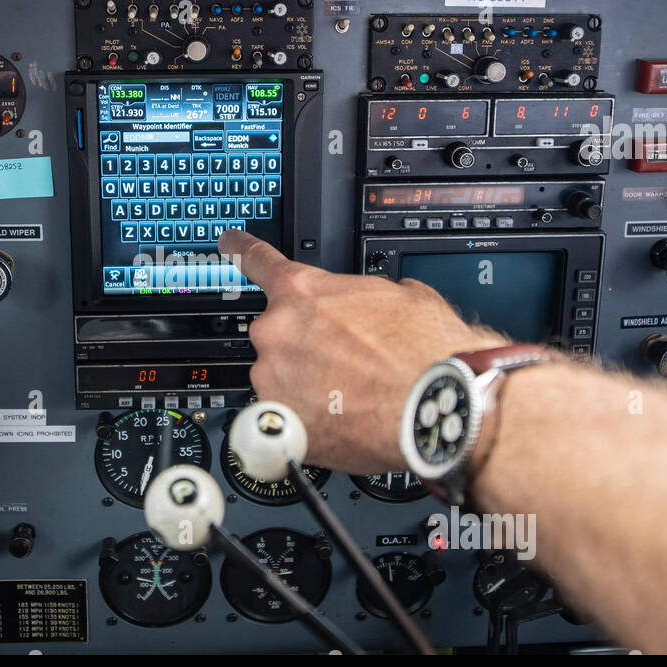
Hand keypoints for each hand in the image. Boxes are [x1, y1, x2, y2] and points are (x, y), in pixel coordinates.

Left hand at [220, 230, 504, 473]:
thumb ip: (369, 293)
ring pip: (279, 376)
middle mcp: (276, 332)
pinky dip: (306, 419)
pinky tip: (342, 420)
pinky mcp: (278, 423)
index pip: (257, 260)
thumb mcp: (406, 297)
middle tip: (344, 359)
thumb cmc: (426, 354)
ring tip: (351, 394)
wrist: (437, 409)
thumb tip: (377, 300)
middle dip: (303, 344)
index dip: (241, 250)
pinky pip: (283, 416)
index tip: (228, 244)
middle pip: (276, 332)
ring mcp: (271, 379)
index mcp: (303, 291)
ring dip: (305, 384)